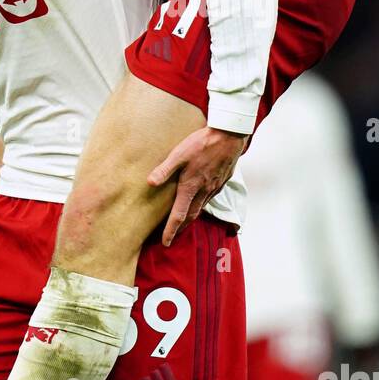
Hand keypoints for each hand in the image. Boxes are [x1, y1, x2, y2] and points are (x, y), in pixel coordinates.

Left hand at [147, 127, 247, 246]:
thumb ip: (165, 169)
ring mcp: (214, 188)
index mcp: (191, 186)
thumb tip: (150, 182)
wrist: (228, 137)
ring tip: (183, 223)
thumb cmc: (202, 143)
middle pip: (191, 216)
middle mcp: (204, 191)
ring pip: (201, 208)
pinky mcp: (221, 181)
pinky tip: (198, 201)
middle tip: (172, 237)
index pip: (179, 215)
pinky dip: (202, 206)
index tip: (166, 243)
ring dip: (191, 218)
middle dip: (180, 228)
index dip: (171, 230)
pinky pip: (210, 199)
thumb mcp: (179, 154)